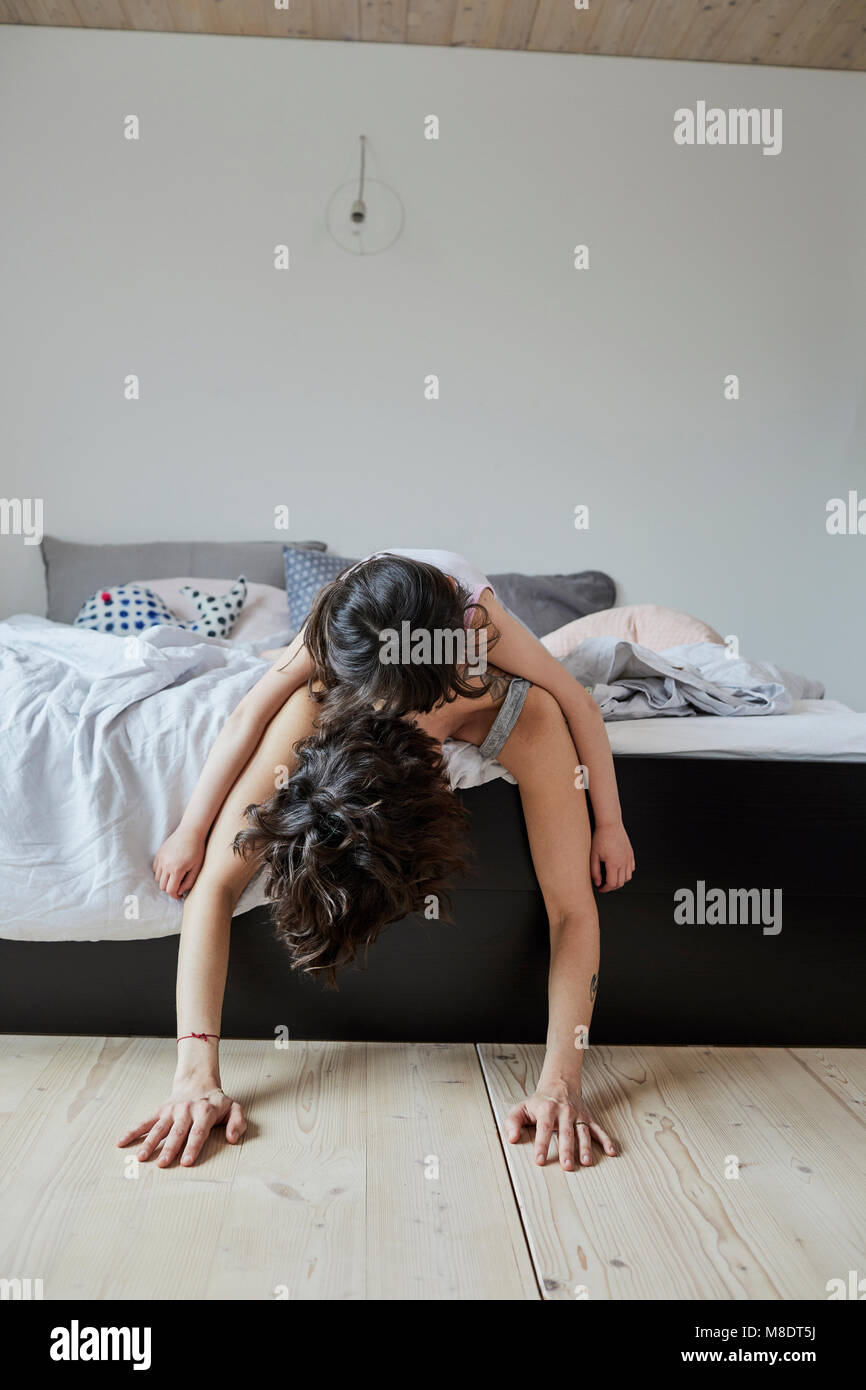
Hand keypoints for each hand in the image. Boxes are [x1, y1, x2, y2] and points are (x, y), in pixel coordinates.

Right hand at [117, 1077, 246, 1167]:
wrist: (198, 1082)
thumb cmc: (216, 1103)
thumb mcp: (233, 1108)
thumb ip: (237, 1123)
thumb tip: (231, 1139)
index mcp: (205, 1111)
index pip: (199, 1131)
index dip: (193, 1146)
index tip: (186, 1161)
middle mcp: (186, 1110)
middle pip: (177, 1132)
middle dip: (170, 1148)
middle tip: (163, 1164)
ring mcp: (171, 1111)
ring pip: (159, 1128)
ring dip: (150, 1143)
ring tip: (141, 1158)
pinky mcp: (160, 1111)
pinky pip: (145, 1122)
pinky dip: (132, 1131)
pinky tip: (121, 1142)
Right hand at [153, 824, 205, 898]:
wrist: (190, 831)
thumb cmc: (197, 850)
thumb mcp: (197, 868)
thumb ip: (188, 882)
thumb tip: (179, 892)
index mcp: (177, 869)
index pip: (171, 890)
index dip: (175, 896)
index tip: (180, 895)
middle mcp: (166, 865)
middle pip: (162, 886)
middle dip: (170, 889)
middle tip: (178, 886)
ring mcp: (161, 859)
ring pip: (158, 878)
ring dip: (165, 881)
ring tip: (174, 877)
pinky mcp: (158, 854)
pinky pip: (155, 869)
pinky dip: (161, 872)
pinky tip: (169, 869)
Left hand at [505, 1087, 616, 1169]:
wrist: (559, 1083)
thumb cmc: (539, 1101)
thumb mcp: (521, 1108)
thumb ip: (513, 1122)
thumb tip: (512, 1138)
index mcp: (547, 1109)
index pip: (543, 1128)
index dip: (541, 1145)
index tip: (539, 1160)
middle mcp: (564, 1112)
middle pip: (566, 1133)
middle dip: (567, 1150)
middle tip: (567, 1167)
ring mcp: (578, 1115)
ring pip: (583, 1132)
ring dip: (585, 1148)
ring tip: (587, 1162)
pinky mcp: (588, 1118)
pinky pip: (598, 1130)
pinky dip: (606, 1140)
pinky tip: (611, 1151)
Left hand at [591, 821, 634, 892]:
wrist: (610, 824)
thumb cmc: (600, 838)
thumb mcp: (593, 856)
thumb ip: (595, 871)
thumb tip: (597, 883)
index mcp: (613, 864)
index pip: (611, 884)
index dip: (605, 889)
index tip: (599, 888)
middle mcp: (623, 862)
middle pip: (620, 883)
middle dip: (611, 887)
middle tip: (603, 885)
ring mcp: (628, 858)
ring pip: (628, 877)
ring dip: (620, 881)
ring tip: (611, 878)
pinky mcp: (630, 854)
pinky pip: (631, 868)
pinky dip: (626, 873)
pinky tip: (618, 870)